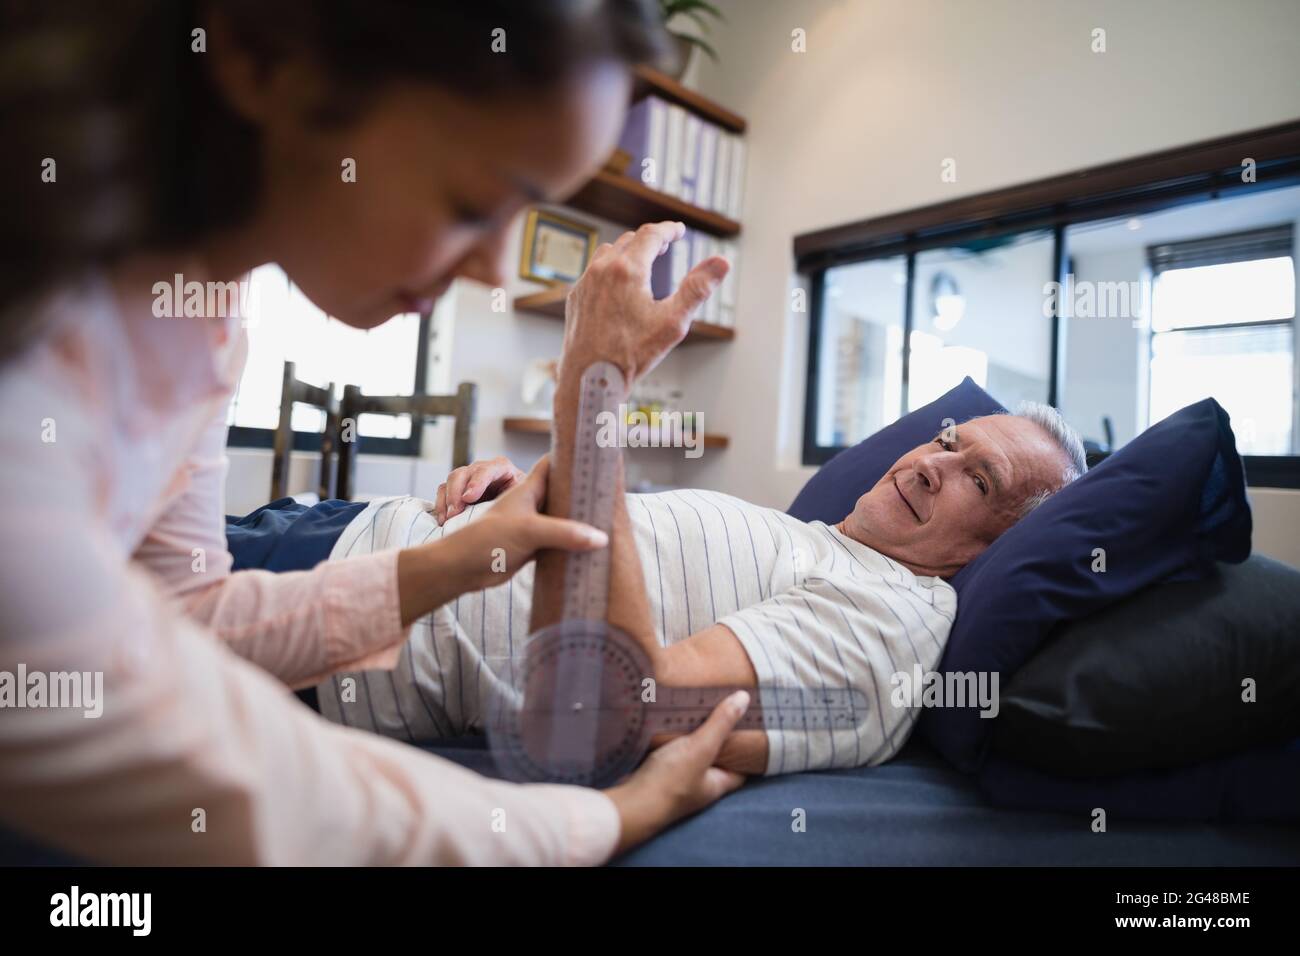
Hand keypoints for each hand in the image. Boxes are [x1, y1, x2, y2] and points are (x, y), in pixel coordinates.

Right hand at [435, 456, 525, 524]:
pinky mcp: (457, 489)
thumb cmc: (525, 502)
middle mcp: (482, 469)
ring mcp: (468, 477)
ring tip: (447, 519)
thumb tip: (513, 506)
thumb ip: (520, 498)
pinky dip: (441, 505)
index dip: (476, 483)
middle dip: (456, 493)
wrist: (517, 508)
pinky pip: (443, 491)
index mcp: (502, 468)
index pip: (487, 470)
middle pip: (463, 473)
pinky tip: (443, 521)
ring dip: (447, 500)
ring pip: (451, 480)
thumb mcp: (526, 498)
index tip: (468, 498)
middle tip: (455, 513)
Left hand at [445, 455, 607, 593]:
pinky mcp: (531, 547)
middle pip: (562, 491)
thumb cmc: (488, 540)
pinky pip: (557, 542)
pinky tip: (590, 548)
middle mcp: (531, 505)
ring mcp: (532, 526)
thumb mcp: (529, 531)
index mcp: (528, 491)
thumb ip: (565, 532)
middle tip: (611, 490)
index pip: (552, 465)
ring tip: (608, 518)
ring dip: (579, 520)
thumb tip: (600, 538)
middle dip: (582, 490)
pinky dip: (571, 543)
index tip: (593, 452)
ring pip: (561, 518)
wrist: (463, 568)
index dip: (571, 457)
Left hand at [561, 220, 728, 387]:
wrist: (589, 378)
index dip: (669, 230)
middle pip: (629, 240)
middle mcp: (602, 269)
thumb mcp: (672, 323)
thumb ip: (697, 289)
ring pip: (608, 252)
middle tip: (665, 244)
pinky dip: (609, 268)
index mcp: (627, 270)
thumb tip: (722, 262)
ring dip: (628, 251)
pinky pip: (593, 271)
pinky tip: (618, 284)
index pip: (651, 235)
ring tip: (642, 260)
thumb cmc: (630, 355)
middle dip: (650, 240)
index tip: (679, 230)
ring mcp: (585, 282)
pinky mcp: (576, 297)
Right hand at [603, 690, 749, 854]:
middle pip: (714, 756)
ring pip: (689, 752)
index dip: (747, 748)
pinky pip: (667, 751)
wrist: (630, 802)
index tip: (749, 724)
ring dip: (689, 733)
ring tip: (694, 705)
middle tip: (719, 706)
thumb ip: (721, 724)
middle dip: (716, 734)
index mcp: (716, 783)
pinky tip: (668, 719)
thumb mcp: (701, 749)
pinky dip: (669, 736)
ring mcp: (676, 779)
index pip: (741, 766)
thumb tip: (744, 698)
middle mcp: (698, 783)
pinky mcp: (656, 772)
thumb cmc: (670, 782)